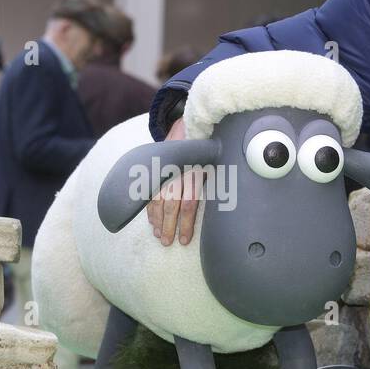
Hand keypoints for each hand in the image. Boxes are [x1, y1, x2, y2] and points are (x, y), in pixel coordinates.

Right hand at [146, 118, 204, 245]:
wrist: (188, 125)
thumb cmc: (205, 150)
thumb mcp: (214, 165)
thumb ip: (212, 184)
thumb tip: (220, 210)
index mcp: (194, 173)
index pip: (189, 204)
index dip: (186, 224)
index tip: (184, 240)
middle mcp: (177, 173)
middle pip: (171, 205)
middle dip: (168, 226)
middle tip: (166, 242)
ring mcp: (163, 171)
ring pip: (157, 200)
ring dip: (157, 219)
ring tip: (158, 234)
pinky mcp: (154, 169)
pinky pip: (150, 191)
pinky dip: (149, 207)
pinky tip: (151, 220)